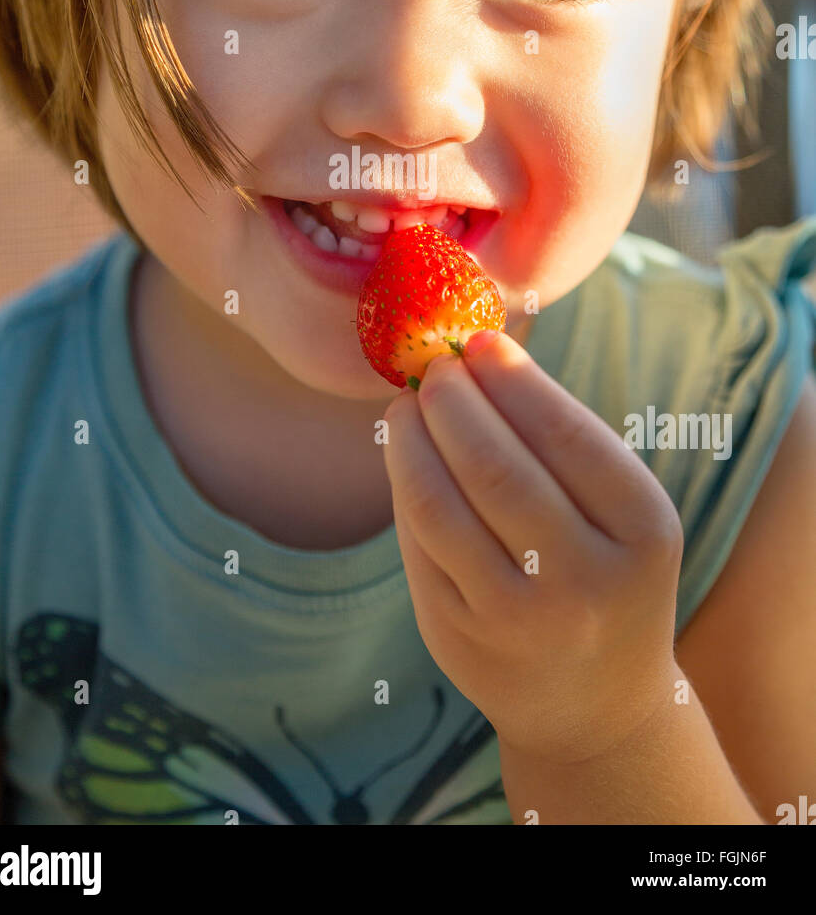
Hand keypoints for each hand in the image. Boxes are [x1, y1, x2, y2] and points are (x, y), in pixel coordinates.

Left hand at [381, 329, 683, 763]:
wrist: (595, 705)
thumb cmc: (605, 570)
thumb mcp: (620, 512)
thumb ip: (560, 438)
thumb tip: (479, 352)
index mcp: (642, 533)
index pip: (565, 436)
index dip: (514, 381)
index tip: (480, 341)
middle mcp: (584, 582)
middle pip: (496, 468)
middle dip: (454, 403)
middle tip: (435, 366)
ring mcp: (516, 619)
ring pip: (440, 506)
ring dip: (412, 439)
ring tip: (406, 405)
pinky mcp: (456, 637)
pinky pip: (417, 543)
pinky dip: (403, 486)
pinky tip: (405, 455)